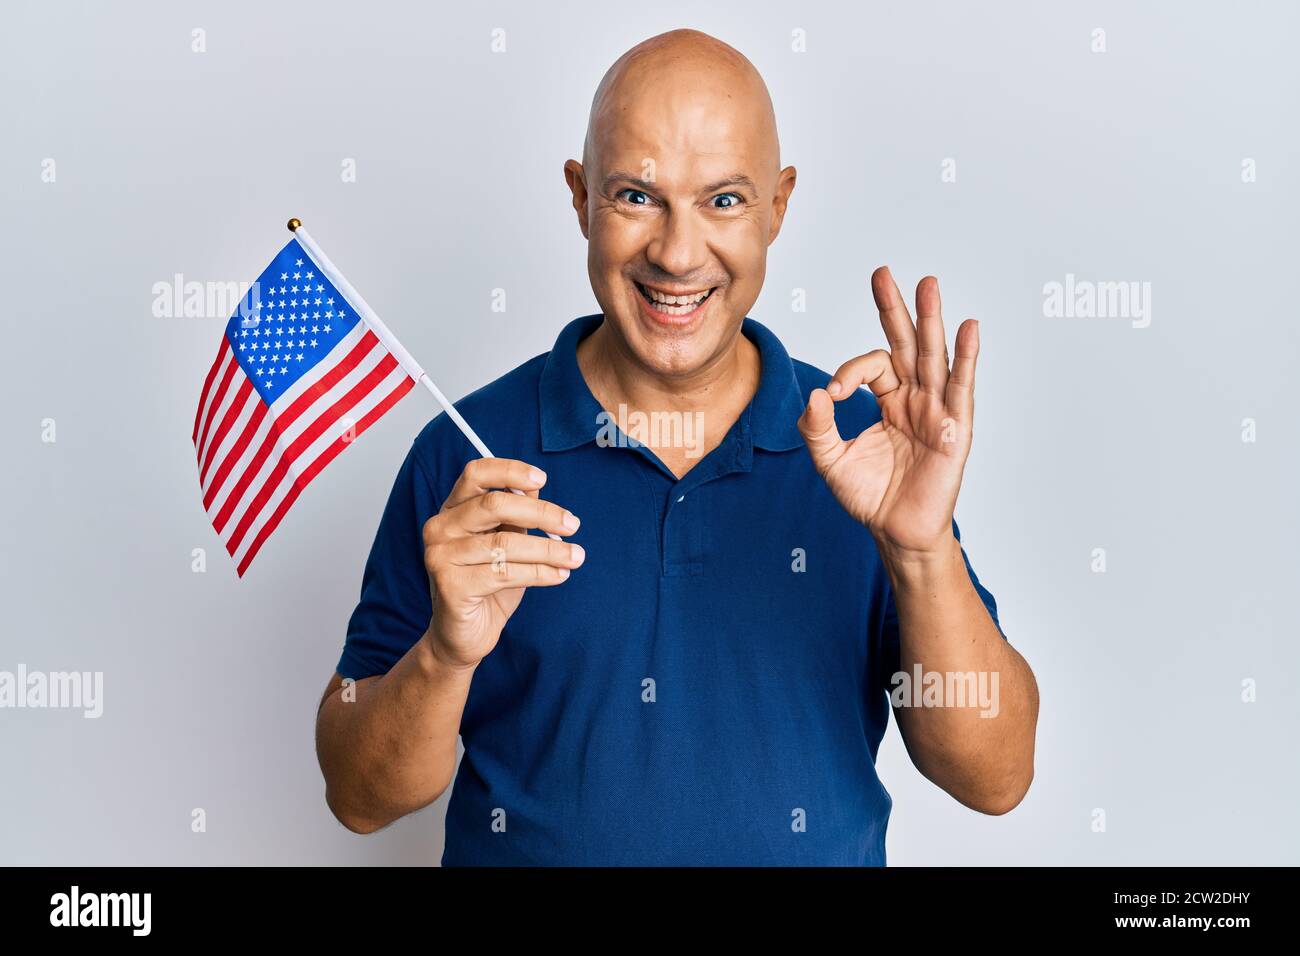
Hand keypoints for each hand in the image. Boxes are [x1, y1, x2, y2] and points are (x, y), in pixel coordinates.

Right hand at [421, 458, 583, 669]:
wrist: (464, 636)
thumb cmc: (487, 586)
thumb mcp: (506, 543)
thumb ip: (516, 516)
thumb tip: (536, 488)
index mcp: (453, 510)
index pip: (476, 474)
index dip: (509, 470)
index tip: (542, 479)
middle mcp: (440, 528)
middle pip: (495, 504)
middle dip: (540, 512)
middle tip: (572, 524)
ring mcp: (441, 556)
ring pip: (505, 543)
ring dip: (548, 550)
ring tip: (575, 557)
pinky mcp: (450, 584)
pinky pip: (504, 573)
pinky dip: (539, 573)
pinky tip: (558, 576)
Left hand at [797, 267, 978, 557]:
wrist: (896, 533)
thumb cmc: (869, 497)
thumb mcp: (831, 460)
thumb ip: (818, 427)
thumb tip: (815, 393)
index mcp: (890, 400)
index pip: (873, 366)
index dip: (849, 372)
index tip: (832, 395)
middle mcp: (916, 398)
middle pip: (906, 344)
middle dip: (895, 308)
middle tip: (882, 273)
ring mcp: (938, 410)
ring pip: (933, 356)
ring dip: (930, 319)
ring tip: (927, 284)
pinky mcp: (955, 428)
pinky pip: (961, 387)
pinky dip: (966, 357)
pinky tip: (968, 328)